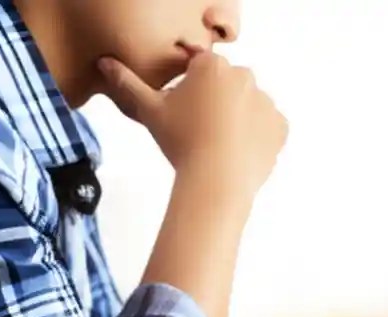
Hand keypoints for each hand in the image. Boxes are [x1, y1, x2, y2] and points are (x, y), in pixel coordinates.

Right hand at [98, 52, 287, 197]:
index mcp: (213, 66)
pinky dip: (255, 137)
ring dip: (236, 119)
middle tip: (199, 130)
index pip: (200, 68)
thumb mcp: (149, 111)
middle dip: (214, 102)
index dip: (189, 90)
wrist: (217, 181)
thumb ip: (128, 83)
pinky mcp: (280, 126)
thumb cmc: (181, 143)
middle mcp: (245, 76)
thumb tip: (106, 64)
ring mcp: (266, 101)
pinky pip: (267, 127)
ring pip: (247, 106)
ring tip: (218, 144)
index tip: (184, 111)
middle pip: (225, 85)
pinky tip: (237, 151)